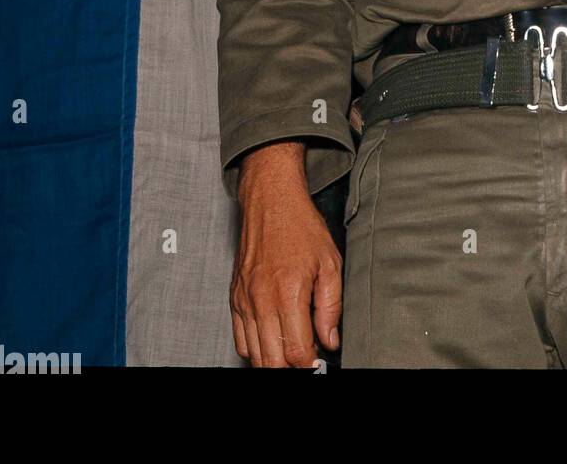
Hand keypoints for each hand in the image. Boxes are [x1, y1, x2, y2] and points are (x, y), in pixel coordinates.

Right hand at [229, 141, 342, 367]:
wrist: (270, 200)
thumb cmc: (300, 226)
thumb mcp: (330, 263)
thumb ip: (331, 306)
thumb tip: (330, 339)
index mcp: (288, 291)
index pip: (296, 351)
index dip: (309, 363)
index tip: (318, 360)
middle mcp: (261, 299)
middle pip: (271, 361)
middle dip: (290, 366)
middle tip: (305, 357)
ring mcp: (245, 299)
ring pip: (254, 354)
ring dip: (273, 360)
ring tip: (290, 349)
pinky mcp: (235, 297)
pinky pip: (240, 338)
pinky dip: (255, 348)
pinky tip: (271, 340)